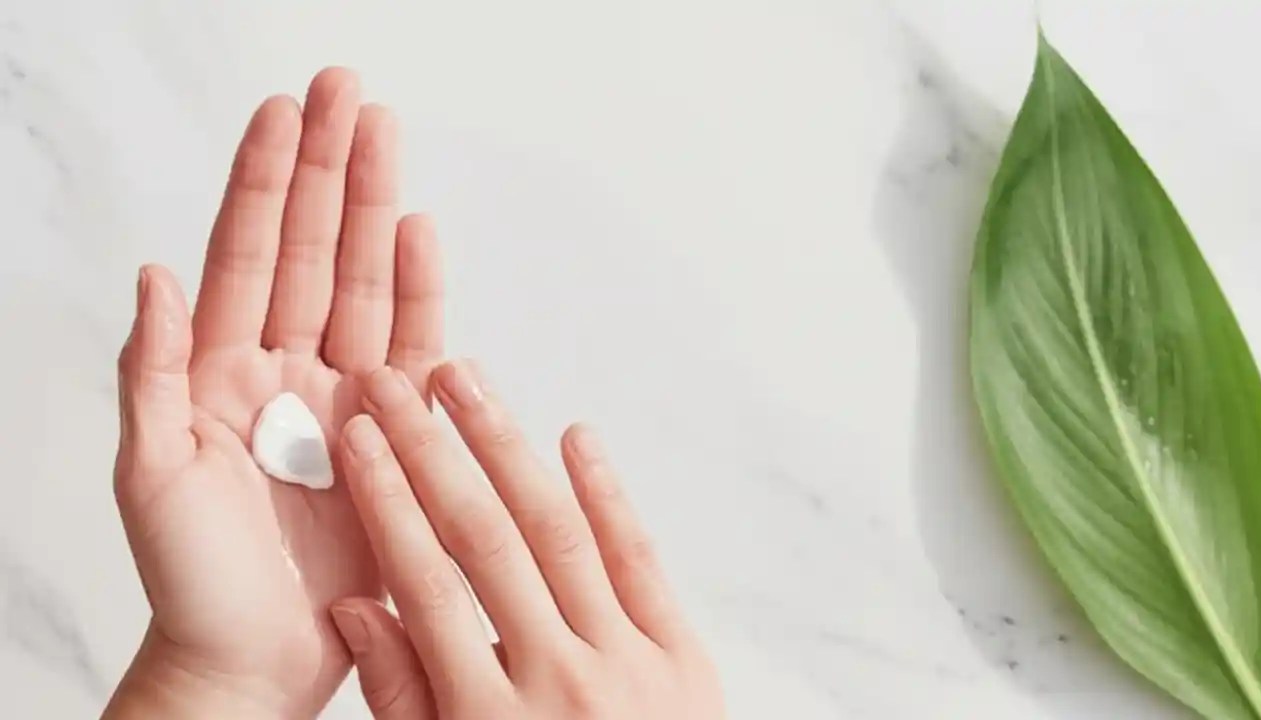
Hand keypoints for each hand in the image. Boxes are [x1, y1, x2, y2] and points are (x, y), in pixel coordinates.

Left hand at [104, 68, 442, 717]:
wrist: (252, 661)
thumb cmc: (189, 580)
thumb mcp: (148, 476)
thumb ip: (151, 373)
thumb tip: (153, 275)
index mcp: (219, 372)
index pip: (248, 254)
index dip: (266, 181)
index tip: (286, 110)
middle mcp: (284, 370)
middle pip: (313, 249)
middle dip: (329, 167)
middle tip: (348, 90)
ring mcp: (342, 398)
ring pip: (364, 284)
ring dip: (375, 209)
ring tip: (385, 137)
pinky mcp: (394, 434)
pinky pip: (412, 352)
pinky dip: (422, 292)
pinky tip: (421, 233)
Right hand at [329, 362, 725, 718]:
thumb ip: (406, 698)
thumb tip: (355, 604)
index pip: (426, 588)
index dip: (386, 503)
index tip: (356, 438)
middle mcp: (560, 682)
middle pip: (485, 542)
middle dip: (432, 453)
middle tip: (396, 384)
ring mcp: (631, 665)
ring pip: (559, 533)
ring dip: (507, 448)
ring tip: (466, 382)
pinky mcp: (685, 657)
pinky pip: (640, 560)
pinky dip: (607, 494)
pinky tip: (574, 436)